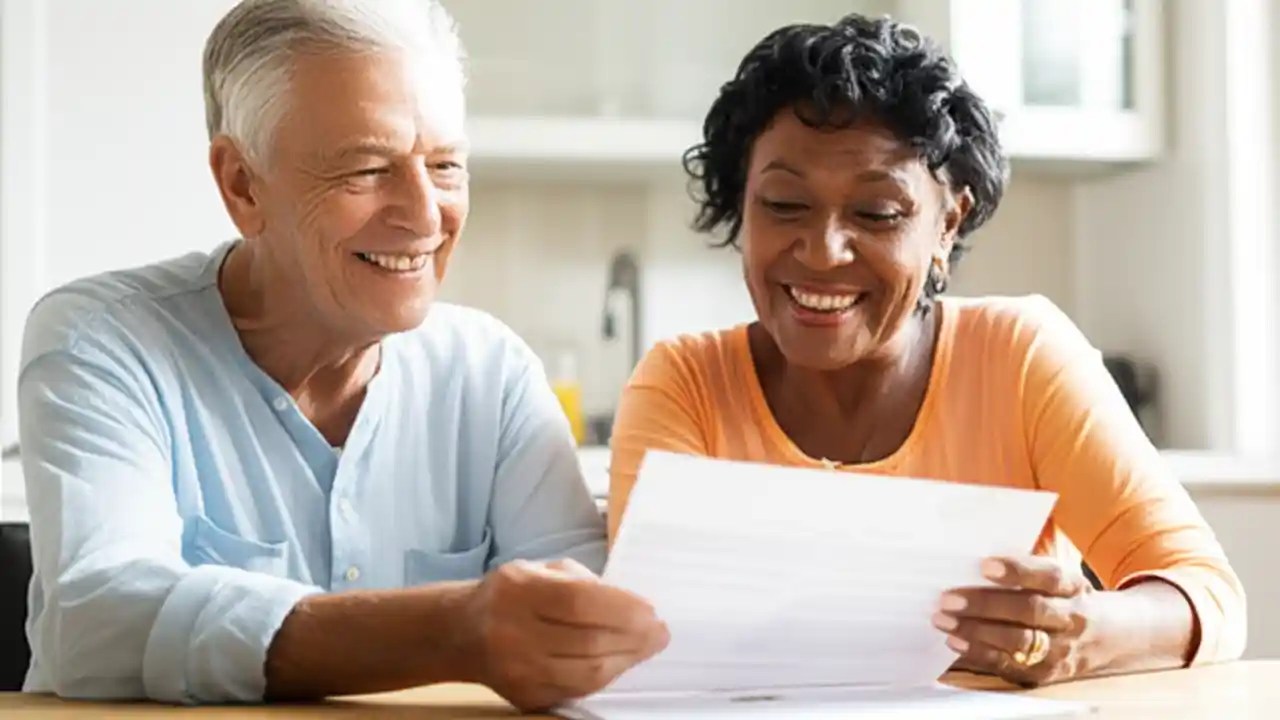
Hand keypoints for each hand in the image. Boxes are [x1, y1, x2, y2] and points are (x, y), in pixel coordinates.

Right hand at [459, 558, 668, 711]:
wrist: (463, 633)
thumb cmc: (513, 594)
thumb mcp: (542, 570)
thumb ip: (584, 584)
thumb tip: (635, 609)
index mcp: (518, 590)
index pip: (580, 603)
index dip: (623, 609)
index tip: (652, 611)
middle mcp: (512, 633)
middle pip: (588, 642)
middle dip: (633, 638)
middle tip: (660, 632)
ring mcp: (517, 671)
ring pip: (586, 673)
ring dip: (626, 660)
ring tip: (647, 646)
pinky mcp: (524, 696)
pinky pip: (577, 690)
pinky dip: (606, 675)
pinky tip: (620, 661)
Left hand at [933, 556, 1095, 686]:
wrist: (1111, 637)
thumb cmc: (1066, 598)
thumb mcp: (1058, 577)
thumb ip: (1025, 569)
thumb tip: (971, 561)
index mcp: (1073, 587)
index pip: (1048, 577)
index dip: (1017, 571)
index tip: (984, 565)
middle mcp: (1071, 618)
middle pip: (1030, 611)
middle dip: (986, 604)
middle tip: (948, 599)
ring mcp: (1061, 649)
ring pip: (1020, 642)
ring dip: (976, 631)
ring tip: (944, 620)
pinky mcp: (1047, 673)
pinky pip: (1011, 665)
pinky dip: (980, 654)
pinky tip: (957, 642)